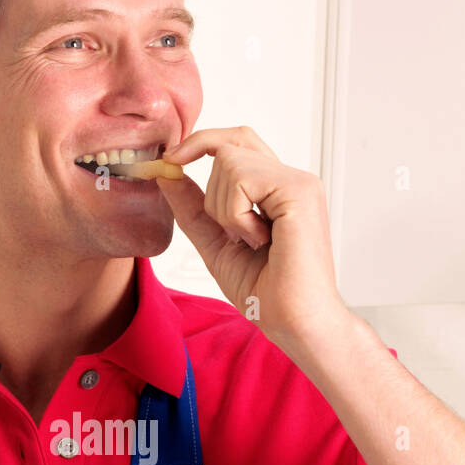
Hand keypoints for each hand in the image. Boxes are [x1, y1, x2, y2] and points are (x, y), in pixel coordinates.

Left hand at [155, 126, 350, 353]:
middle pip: (229, 143)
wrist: (294, 322)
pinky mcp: (298, 189)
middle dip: (211, 191)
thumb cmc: (266, 292)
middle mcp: (291, 179)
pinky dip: (235, 214)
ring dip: (224, 209)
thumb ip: (193, 208)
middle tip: (230, 234)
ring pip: (229, 160)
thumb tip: (166, 173)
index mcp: (276, 190)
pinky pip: (240, 178)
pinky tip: (259, 240)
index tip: (169, 162)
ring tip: (251, 242)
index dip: (200, 143)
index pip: (236, 142)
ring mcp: (298, 181)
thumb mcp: (216, 243)